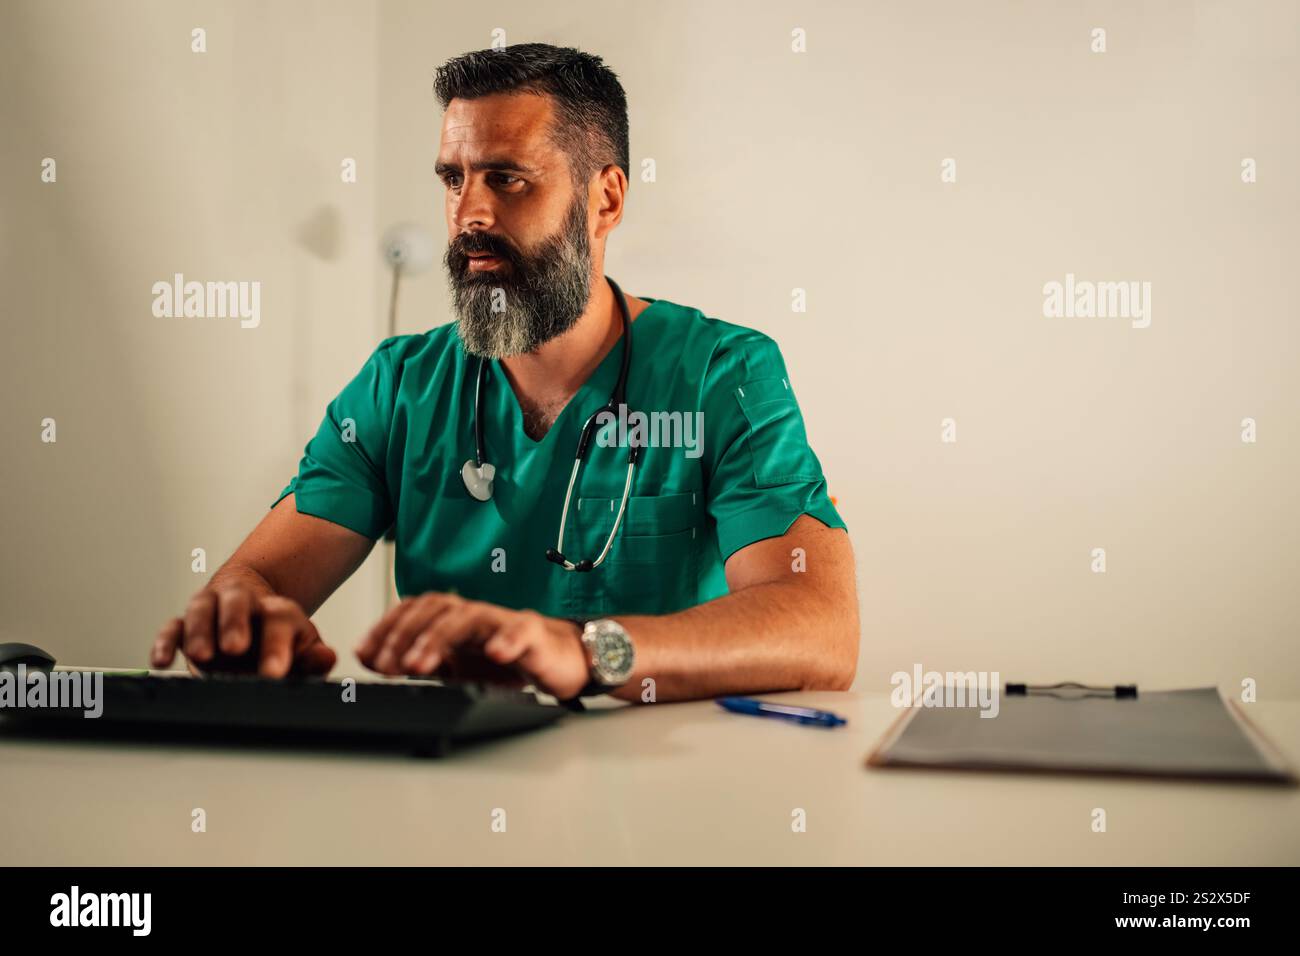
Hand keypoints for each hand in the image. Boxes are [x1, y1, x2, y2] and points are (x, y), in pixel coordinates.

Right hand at [151, 582, 336, 677]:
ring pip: (202, 608)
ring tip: (200, 655)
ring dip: (199, 630)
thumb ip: (313, 657)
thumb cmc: (279, 641)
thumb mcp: (302, 649)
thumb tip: (327, 657)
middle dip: (235, 623)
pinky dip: (164, 642)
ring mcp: (213, 611)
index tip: (274, 672)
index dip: (277, 645)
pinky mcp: (186, 625)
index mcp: (278, 611)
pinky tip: (162, 662)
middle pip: (238, 602)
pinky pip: (172, 627)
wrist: (252, 619)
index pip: (279, 620)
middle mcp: (244, 604)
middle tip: (235, 649)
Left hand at [355, 594, 587, 698]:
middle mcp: (475, 615)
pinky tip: (494, 654)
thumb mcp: (457, 667)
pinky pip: (520, 630)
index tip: (366, 654)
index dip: (387, 627)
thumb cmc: (509, 661)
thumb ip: (420, 661)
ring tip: (420, 665)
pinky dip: (506, 640)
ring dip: (440, 639)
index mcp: (454, 620)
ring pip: (470, 616)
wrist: (560, 661)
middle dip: (406, 635)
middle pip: (436, 608)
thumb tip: (375, 659)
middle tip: (388, 665)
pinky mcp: (534, 633)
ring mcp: (503, 622)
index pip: (414, 610)